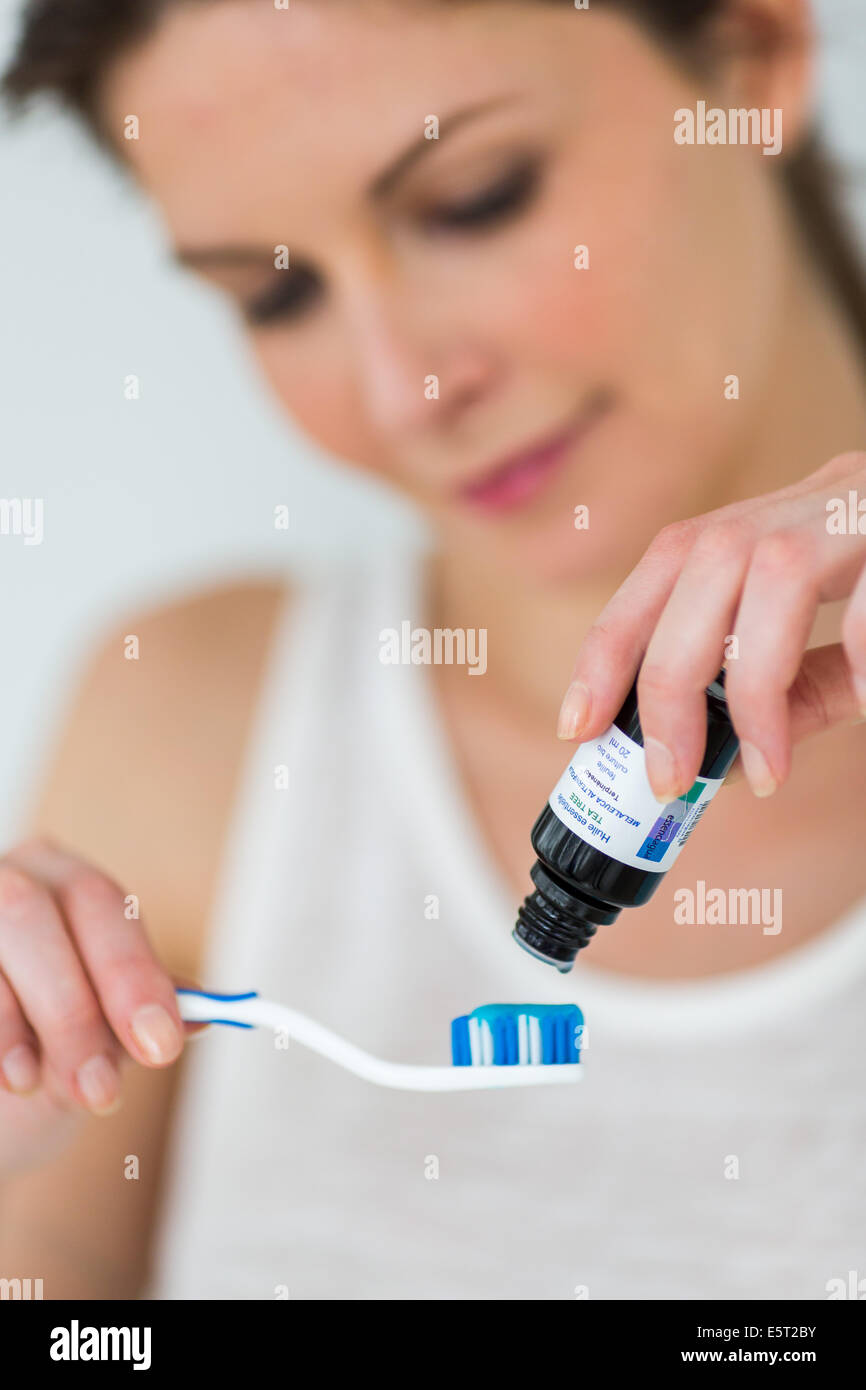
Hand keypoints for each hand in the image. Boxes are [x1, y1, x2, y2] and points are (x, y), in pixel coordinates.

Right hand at [0, 836, 189, 1175]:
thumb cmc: (45, 1043)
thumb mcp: (100, 1027)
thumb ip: (139, 1015)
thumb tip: (203, 1014)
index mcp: (60, 878)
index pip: (100, 903)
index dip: (131, 972)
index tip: (162, 1045)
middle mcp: (3, 880)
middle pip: (31, 916)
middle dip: (71, 1009)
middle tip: (102, 1090)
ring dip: (16, 1031)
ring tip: (35, 1087)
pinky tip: (1, 1077)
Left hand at [557, 452, 865, 798]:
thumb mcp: (852, 630)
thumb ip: (798, 679)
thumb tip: (732, 747)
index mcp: (783, 518)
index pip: (668, 560)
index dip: (610, 639)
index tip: (579, 724)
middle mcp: (816, 496)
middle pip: (703, 561)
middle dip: (667, 678)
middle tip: (669, 776)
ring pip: (776, 573)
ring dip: (754, 683)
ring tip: (766, 766)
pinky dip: (860, 659)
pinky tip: (865, 701)